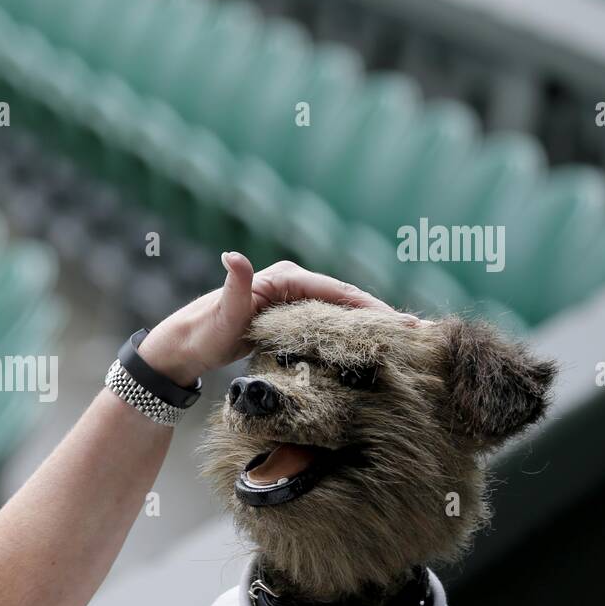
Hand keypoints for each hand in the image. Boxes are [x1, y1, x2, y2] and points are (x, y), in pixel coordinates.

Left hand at [136, 252, 425, 384]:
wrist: (183, 345)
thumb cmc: (201, 334)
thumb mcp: (219, 318)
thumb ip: (233, 289)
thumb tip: (233, 256)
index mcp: (285, 278)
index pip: (339, 292)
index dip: (373, 308)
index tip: (402, 325)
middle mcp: (293, 281)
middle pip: (348, 299)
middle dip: (383, 317)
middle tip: (421, 337)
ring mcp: (294, 297)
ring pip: (342, 311)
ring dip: (373, 326)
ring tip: (410, 344)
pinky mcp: (292, 314)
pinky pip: (330, 323)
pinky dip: (353, 333)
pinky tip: (374, 349)